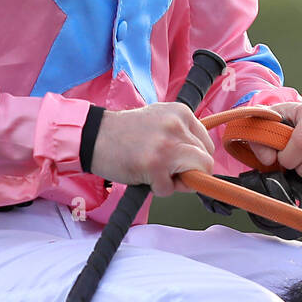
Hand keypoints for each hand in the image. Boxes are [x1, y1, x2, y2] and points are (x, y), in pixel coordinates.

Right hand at [90, 103, 214, 198]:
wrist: (93, 136)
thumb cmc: (125, 133)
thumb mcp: (160, 121)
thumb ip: (181, 135)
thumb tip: (201, 163)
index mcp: (181, 112)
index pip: (208, 144)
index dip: (195, 159)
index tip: (179, 162)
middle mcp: (177, 126)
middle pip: (206, 161)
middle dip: (189, 172)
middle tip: (165, 170)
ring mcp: (167, 145)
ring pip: (195, 175)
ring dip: (176, 182)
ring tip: (156, 173)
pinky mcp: (155, 165)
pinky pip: (169, 189)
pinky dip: (157, 189)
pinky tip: (142, 175)